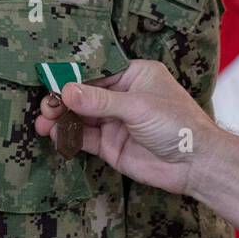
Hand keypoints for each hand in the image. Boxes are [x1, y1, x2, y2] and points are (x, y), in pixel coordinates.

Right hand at [33, 59, 218, 195]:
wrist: (196, 165)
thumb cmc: (178, 125)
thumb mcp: (137, 106)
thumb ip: (99, 101)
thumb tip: (66, 91)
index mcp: (135, 75)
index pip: (97, 71)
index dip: (72, 77)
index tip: (49, 81)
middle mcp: (124, 96)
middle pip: (85, 94)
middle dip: (63, 100)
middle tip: (45, 106)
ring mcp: (116, 121)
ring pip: (81, 117)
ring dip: (61, 119)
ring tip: (42, 123)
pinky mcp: (111, 145)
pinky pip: (84, 138)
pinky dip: (68, 136)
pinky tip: (55, 135)